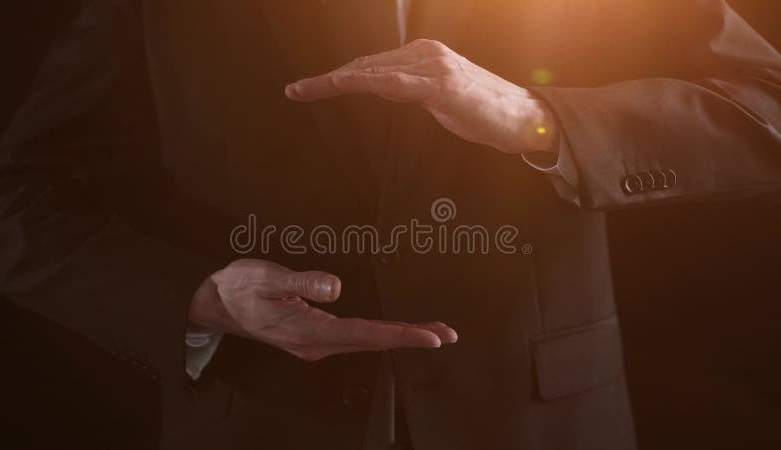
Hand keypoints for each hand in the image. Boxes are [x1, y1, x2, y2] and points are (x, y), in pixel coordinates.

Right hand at [188, 259, 457, 360]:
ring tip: (433, 333)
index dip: (399, 335)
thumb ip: (301, 282)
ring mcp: (315, 344)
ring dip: (399, 337)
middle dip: (410, 338)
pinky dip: (381, 334)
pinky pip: (356, 337)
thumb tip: (337, 287)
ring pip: (366, 341)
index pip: (363, 333)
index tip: (431, 337)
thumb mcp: (264, 277)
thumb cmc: (237, 287)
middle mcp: (315, 344)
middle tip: (448, 334)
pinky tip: (395, 332)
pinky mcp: (314, 337)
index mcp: (306, 331)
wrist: (213, 306)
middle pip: (371, 342)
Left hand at [286, 39, 557, 154]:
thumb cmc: (482, 111)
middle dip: (328, 79)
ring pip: (376, 72)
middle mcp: (425, 54)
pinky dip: (368, 83)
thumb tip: (384, 91)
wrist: (524, 119)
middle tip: (296, 90)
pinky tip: (345, 85)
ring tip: (307, 90)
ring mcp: (434, 67)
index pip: (371, 65)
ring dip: (337, 80)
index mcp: (423, 56)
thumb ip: (411, 91)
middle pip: (366, 66)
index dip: (339, 76)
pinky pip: (398, 84)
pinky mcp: (443, 85)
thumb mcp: (438, 99)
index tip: (309, 87)